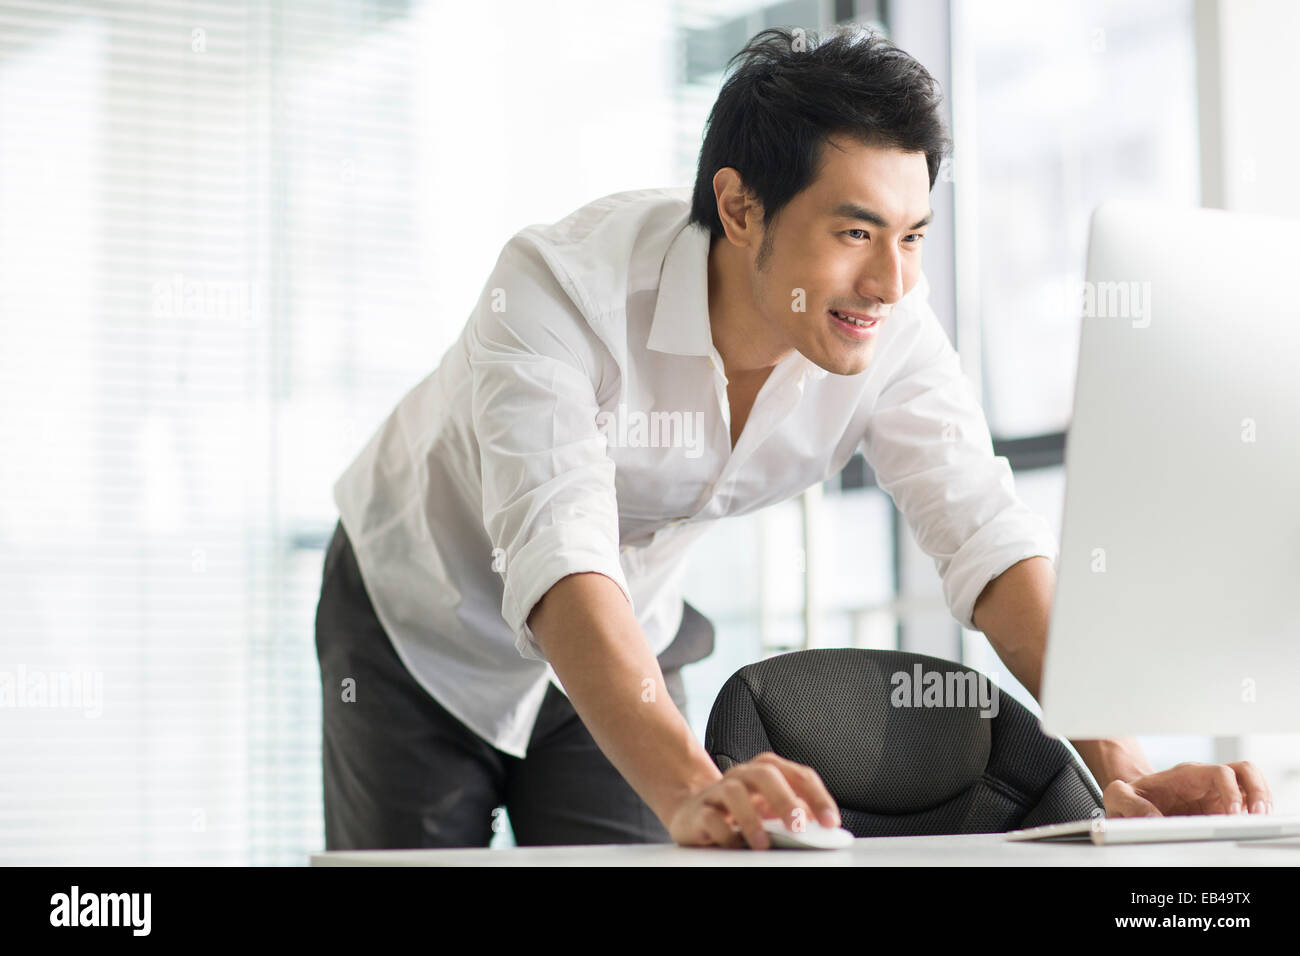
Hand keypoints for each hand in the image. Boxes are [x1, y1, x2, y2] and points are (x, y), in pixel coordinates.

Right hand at [665, 752, 840, 849]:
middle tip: (798, 827)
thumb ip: (796, 811)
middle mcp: (743, 775)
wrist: (693, 810)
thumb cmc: (740, 810)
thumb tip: (822, 826)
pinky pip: (711, 817)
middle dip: (784, 800)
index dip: (817, 797)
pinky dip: (725, 833)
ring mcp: (719, 791)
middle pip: (765, 775)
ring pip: (734, 792)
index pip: (798, 775)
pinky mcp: (700, 811)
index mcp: (767, 770)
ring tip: (763, 843)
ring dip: (751, 819)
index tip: (830, 822)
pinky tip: (736, 845)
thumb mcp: (771, 808)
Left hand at [1102, 760, 1272, 816]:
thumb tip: (1150, 818)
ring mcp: (1217, 795)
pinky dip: (1253, 814)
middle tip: (1256, 816)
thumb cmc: (1131, 797)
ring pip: (1252, 786)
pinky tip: (1247, 828)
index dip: (1231, 791)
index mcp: (1186, 775)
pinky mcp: (1221, 810)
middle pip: (1245, 772)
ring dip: (1261, 801)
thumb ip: (1127, 802)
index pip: (1219, 772)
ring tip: (1258, 822)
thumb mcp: (1118, 796)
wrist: (1134, 802)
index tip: (1231, 814)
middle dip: (1257, 792)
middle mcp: (1206, 781)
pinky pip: (1248, 805)